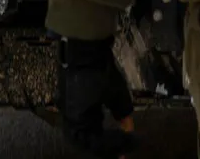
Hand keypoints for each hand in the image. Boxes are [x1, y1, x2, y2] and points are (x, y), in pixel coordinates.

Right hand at [58, 37, 136, 157]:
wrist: (82, 51)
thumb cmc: (99, 72)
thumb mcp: (116, 93)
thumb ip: (123, 113)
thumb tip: (129, 128)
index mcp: (79, 121)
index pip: (98, 144)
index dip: (116, 146)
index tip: (132, 144)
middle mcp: (70, 120)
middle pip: (86, 143)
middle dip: (104, 149)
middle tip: (121, 151)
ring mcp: (67, 111)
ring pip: (80, 136)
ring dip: (96, 142)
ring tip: (112, 144)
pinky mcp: (69, 103)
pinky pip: (78, 124)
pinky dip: (90, 131)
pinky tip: (100, 129)